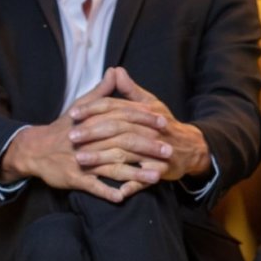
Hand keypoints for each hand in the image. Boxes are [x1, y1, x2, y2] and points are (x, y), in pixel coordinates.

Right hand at [0, 69, 153, 202]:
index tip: (164, 122)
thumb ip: (102, 92)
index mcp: (94, 122)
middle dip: (148, 147)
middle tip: (169, 151)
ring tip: (157, 177)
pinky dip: (107, 191)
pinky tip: (124, 196)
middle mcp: (89, 140)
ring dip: (136, 173)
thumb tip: (115, 71)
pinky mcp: (74, 178)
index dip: (144, 120)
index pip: (124, 118)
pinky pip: (93, 186)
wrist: (35, 149)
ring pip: (112, 167)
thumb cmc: (64, 127)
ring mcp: (82, 161)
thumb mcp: (81, 106)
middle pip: (123, 142)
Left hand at [68, 67, 211, 182]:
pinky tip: (110, 189)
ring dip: (102, 158)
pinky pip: (141, 180)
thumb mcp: (150, 104)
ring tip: (80, 161)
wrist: (189, 147)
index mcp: (145, 112)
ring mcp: (155, 151)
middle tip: (71, 137)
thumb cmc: (164, 125)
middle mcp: (150, 130)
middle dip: (93, 133)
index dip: (93, 109)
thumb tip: (115, 70)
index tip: (72, 114)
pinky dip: (128, 185)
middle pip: (118, 129)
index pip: (116, 107)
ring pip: (125, 154)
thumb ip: (130, 90)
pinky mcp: (159, 171)